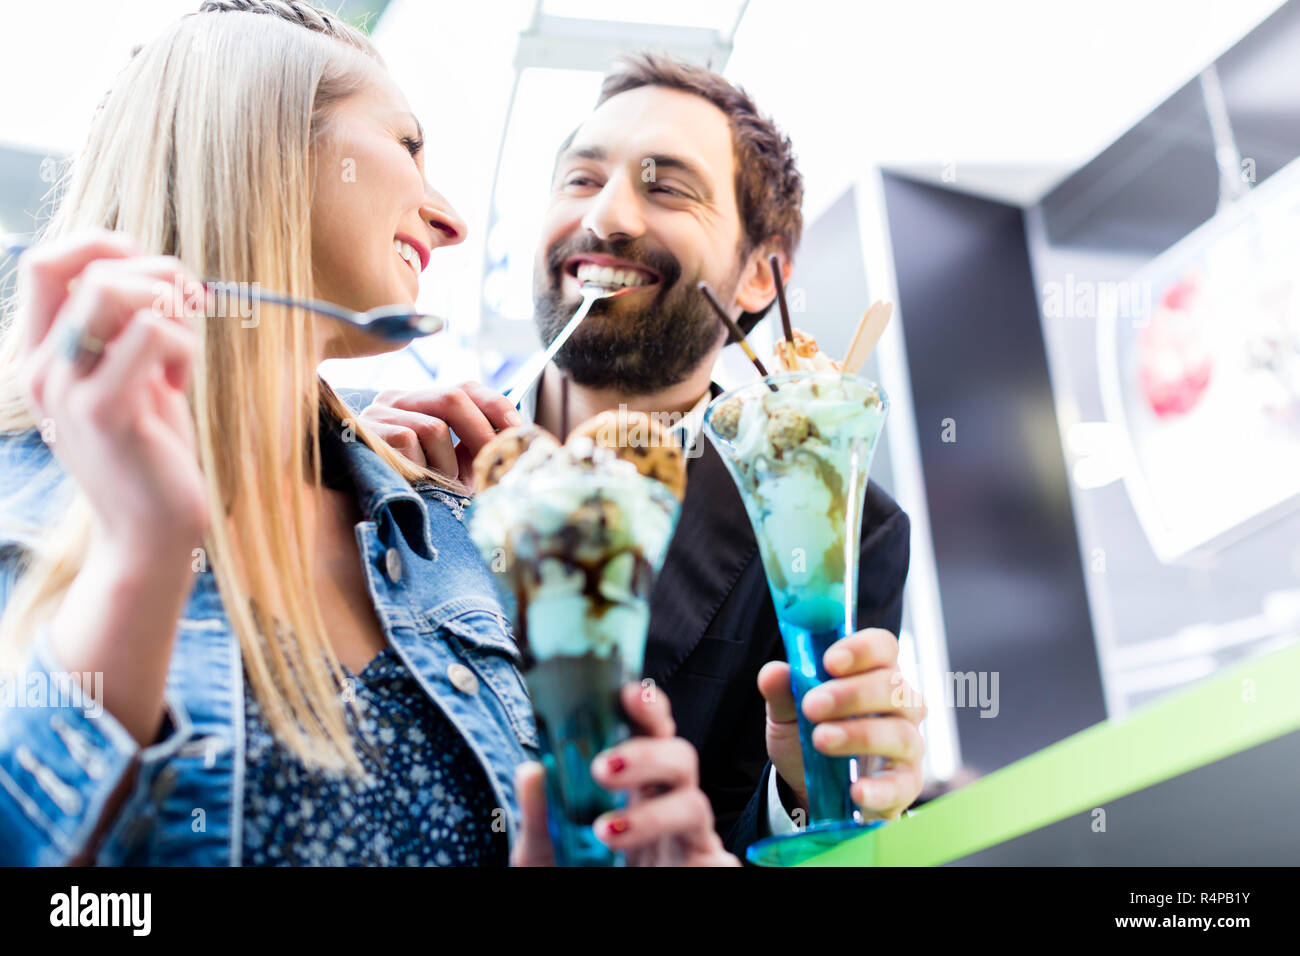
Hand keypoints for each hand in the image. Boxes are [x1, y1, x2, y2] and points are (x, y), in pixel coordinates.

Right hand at [16, 229, 206, 558]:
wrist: (150, 531)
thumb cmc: (151, 450)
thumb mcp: (132, 377)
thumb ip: (127, 327)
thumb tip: (153, 268)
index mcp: (42, 355)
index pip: (46, 262)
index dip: (106, 245)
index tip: (156, 278)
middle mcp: (42, 368)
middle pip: (90, 269)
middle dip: (159, 276)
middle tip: (190, 315)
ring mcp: (67, 390)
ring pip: (113, 291)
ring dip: (170, 308)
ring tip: (180, 352)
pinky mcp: (104, 411)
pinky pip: (150, 334)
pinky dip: (182, 348)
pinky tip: (177, 386)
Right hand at [358, 383, 521, 488]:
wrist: (367, 508)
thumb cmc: (415, 489)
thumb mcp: (451, 465)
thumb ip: (476, 448)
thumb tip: (516, 439)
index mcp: (423, 402)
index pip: (467, 388)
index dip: (497, 407)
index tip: (519, 431)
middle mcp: (399, 399)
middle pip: (455, 397)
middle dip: (482, 434)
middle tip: (494, 463)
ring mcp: (379, 412)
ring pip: (435, 427)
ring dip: (447, 465)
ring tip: (439, 485)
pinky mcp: (367, 431)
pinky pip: (410, 442)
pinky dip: (421, 469)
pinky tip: (414, 482)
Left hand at [512, 683, 738, 866]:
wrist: (593, 920)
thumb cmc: (572, 875)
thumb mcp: (544, 850)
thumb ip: (540, 816)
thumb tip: (532, 771)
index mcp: (632, 786)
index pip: (649, 734)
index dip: (648, 709)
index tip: (628, 692)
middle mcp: (664, 804)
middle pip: (680, 758)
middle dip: (648, 754)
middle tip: (602, 768)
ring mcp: (685, 839)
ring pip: (695, 805)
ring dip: (654, 814)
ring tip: (605, 831)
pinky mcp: (702, 868)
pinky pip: (719, 859)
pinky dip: (705, 862)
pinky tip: (673, 870)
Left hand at [758, 628, 926, 821]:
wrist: (808, 785)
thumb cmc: (807, 733)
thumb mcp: (786, 711)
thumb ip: (782, 690)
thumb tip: (773, 673)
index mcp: (874, 672)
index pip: (882, 647)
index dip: (861, 649)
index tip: (829, 662)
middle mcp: (899, 704)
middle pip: (893, 688)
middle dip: (852, 694)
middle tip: (812, 706)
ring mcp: (907, 744)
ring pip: (899, 733)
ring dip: (860, 735)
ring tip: (821, 740)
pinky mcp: (905, 783)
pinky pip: (902, 784)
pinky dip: (880, 788)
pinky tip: (855, 790)